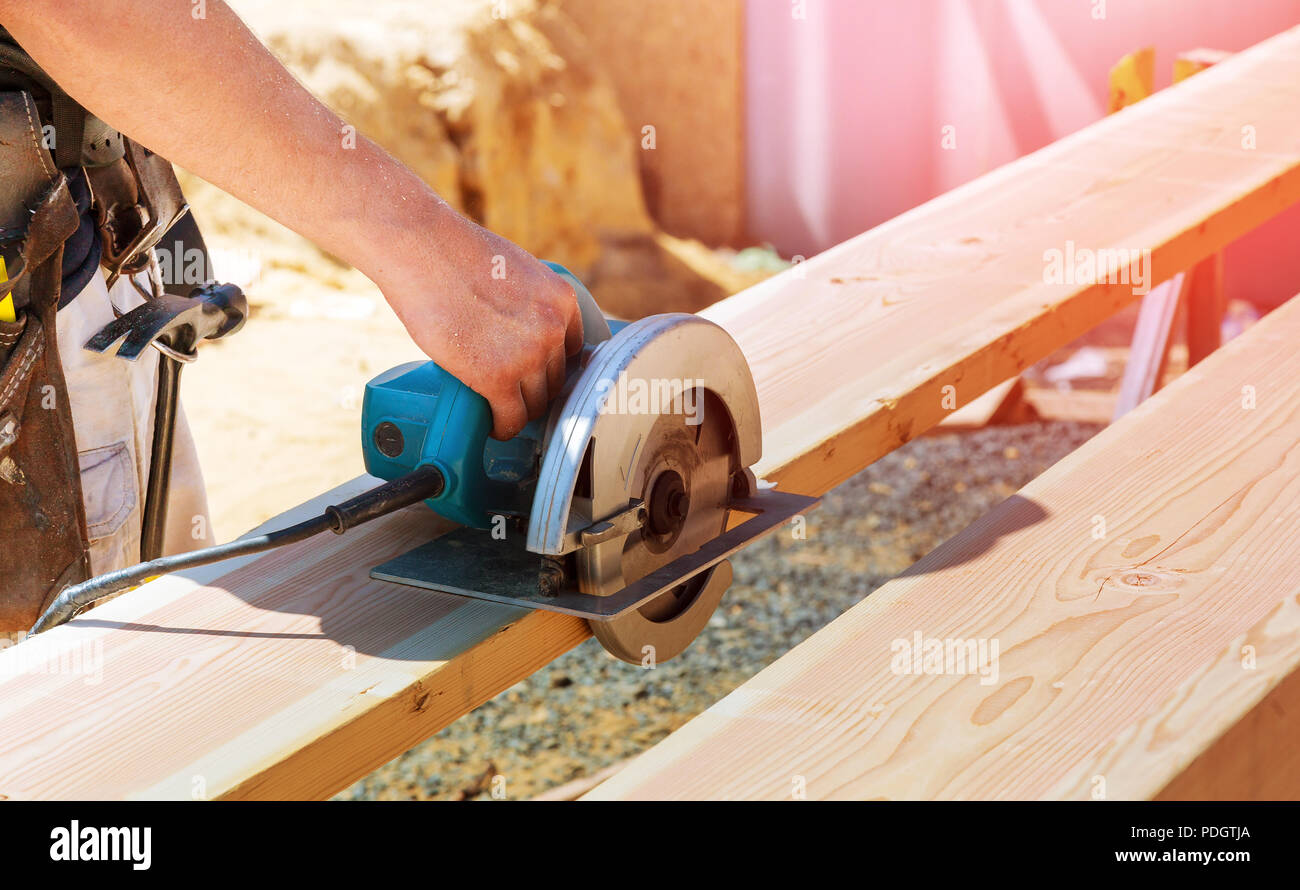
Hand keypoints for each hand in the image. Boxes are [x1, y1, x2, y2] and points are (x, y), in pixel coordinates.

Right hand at [381, 214, 583, 439]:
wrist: (422, 249)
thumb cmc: (454, 254)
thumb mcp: (514, 271)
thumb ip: (529, 302)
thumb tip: (521, 329)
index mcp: (562, 300)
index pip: (570, 350)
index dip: (549, 365)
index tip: (534, 373)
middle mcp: (554, 329)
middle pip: (553, 379)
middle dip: (532, 387)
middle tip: (509, 392)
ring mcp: (529, 355)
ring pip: (535, 403)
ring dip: (517, 409)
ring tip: (498, 409)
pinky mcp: (498, 377)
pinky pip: (511, 419)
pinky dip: (502, 427)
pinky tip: (491, 425)